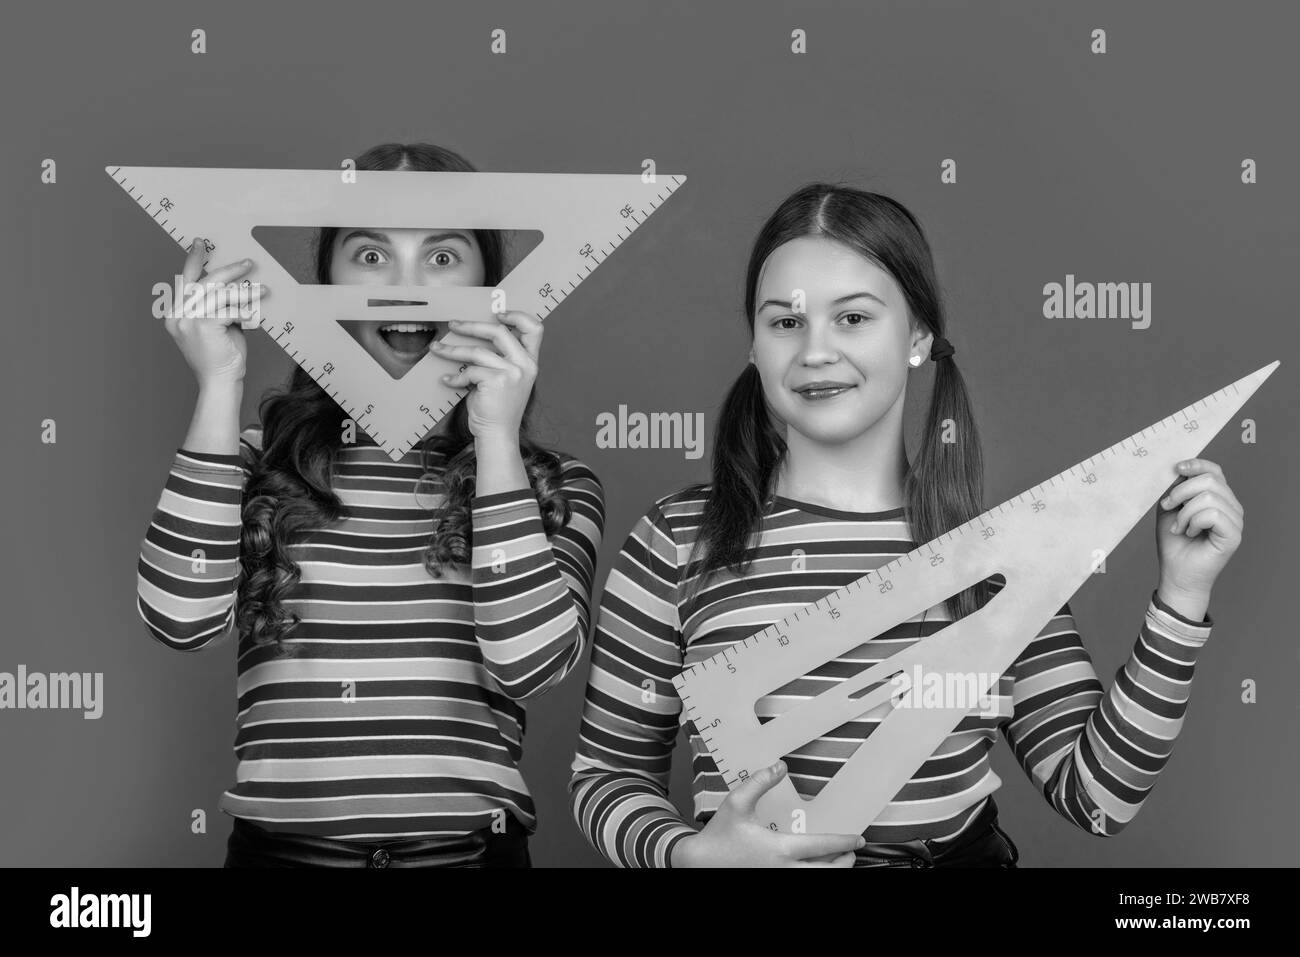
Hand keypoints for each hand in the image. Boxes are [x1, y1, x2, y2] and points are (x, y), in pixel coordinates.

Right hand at [163, 237, 269, 387]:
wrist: (221, 382)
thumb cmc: (222, 355)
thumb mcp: (218, 324)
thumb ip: (219, 305)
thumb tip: (237, 285)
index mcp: (175, 313)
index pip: (185, 280)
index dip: (193, 260)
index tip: (200, 243)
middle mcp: (176, 315)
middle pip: (203, 282)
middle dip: (227, 270)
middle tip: (248, 263)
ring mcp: (186, 320)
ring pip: (219, 294)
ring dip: (244, 291)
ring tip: (263, 289)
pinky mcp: (202, 326)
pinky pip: (229, 310)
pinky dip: (246, 311)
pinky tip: (258, 313)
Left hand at [431, 311, 540, 440]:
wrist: (498, 434)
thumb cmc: (497, 407)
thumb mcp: (506, 378)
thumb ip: (500, 358)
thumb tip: (474, 335)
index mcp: (530, 361)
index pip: (534, 329)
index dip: (517, 315)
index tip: (498, 313)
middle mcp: (525, 365)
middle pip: (499, 332)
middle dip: (472, 326)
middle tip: (454, 325)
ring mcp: (513, 373)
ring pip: (477, 351)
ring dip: (453, 350)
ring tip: (437, 349)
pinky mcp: (497, 382)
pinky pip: (469, 371)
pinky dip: (455, 377)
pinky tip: (448, 381)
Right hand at [672, 761, 863, 867]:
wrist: (698, 863)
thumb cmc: (718, 835)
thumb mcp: (737, 802)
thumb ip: (760, 781)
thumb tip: (780, 766)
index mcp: (779, 849)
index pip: (822, 846)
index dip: (844, 842)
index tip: (858, 838)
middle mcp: (783, 870)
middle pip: (828, 872)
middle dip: (845, 862)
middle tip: (852, 852)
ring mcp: (778, 881)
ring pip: (818, 881)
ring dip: (833, 872)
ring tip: (838, 862)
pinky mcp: (772, 884)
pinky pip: (800, 882)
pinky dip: (814, 875)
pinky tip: (813, 868)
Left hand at [1155, 458, 1242, 597]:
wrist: (1176, 572)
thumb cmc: (1173, 541)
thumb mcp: (1169, 508)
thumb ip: (1176, 488)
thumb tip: (1178, 468)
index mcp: (1218, 497)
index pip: (1214, 470)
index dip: (1196, 464)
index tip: (1176, 469)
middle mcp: (1231, 506)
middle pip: (1210, 480)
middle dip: (1181, 491)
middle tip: (1168, 507)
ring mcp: (1236, 520)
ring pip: (1209, 497)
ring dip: (1185, 512)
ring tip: (1179, 527)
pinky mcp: (1234, 535)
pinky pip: (1212, 514)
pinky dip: (1193, 521)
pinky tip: (1189, 533)